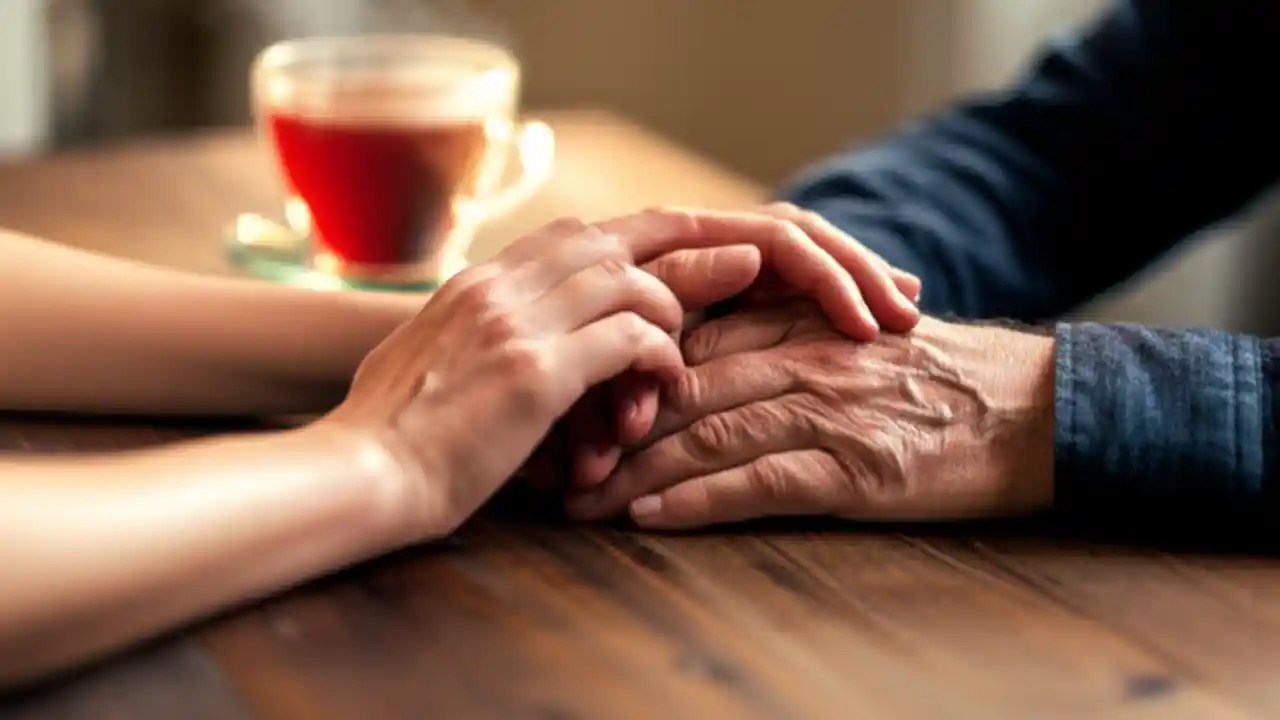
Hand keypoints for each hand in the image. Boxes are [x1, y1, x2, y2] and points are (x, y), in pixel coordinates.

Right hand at [319, 206, 911, 541]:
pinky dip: (660, 364)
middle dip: (736, 256)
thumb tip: (618, 324)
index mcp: (503, 267)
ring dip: (682, 331)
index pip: (620, 232)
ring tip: (681, 381)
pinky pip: (634, 337)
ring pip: (648, 282)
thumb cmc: (421, 431)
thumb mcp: (478, 361)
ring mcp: (522, 310)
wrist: (359, 473)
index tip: (753, 265)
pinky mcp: (534, 363)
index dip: (692, 244)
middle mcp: (515, 271)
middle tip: (803, 288)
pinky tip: (653, 401)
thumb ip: (540, 328)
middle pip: (654, 233)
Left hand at [565, 306, 1055, 529]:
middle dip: (606, 426)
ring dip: (632, 470)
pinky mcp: (854, 466)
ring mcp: (827, 409)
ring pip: (705, 432)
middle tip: (549, 461)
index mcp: (796, 319)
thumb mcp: (854, 336)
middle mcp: (801, 356)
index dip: (619, 373)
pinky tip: (649, 516)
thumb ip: (780, 333)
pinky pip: (758, 480)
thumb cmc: (940, 378)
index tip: (567, 407)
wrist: (1036, 410)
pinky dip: (697, 498)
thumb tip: (697, 356)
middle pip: (678, 388)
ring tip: (579, 500)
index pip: (684, 340)